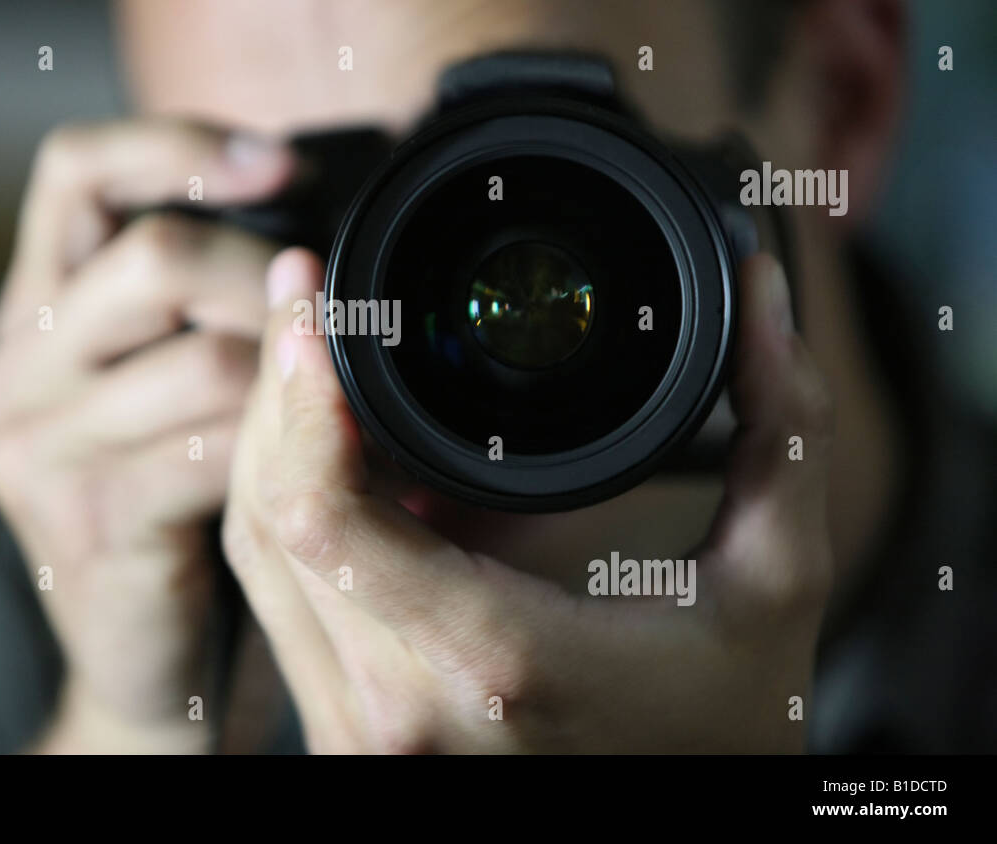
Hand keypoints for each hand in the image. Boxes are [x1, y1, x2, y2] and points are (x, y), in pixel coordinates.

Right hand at [0, 120, 294, 751]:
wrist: (151, 655)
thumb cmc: (186, 501)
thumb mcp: (176, 385)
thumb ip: (208, 300)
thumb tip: (326, 193)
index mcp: (35, 312)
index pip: (75, 170)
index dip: (180, 147)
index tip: (284, 164)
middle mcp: (13, 370)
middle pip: (150, 256)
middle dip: (266, 274)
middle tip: (330, 312)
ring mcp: (38, 453)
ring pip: (201, 360)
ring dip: (293, 373)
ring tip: (341, 395)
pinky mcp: (88, 526)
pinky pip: (213, 452)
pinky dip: (285, 444)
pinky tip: (319, 455)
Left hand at [222, 248, 834, 751]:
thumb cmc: (729, 740)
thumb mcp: (776, 587)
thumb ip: (777, 431)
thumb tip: (763, 297)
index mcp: (491, 658)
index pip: (321, 517)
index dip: (295, 400)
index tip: (312, 309)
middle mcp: (397, 710)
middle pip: (270, 519)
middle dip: (275, 395)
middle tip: (306, 300)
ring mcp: (362, 736)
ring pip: (261, 562)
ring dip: (274, 452)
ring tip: (317, 360)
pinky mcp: (352, 739)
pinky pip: (287, 607)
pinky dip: (300, 521)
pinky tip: (351, 459)